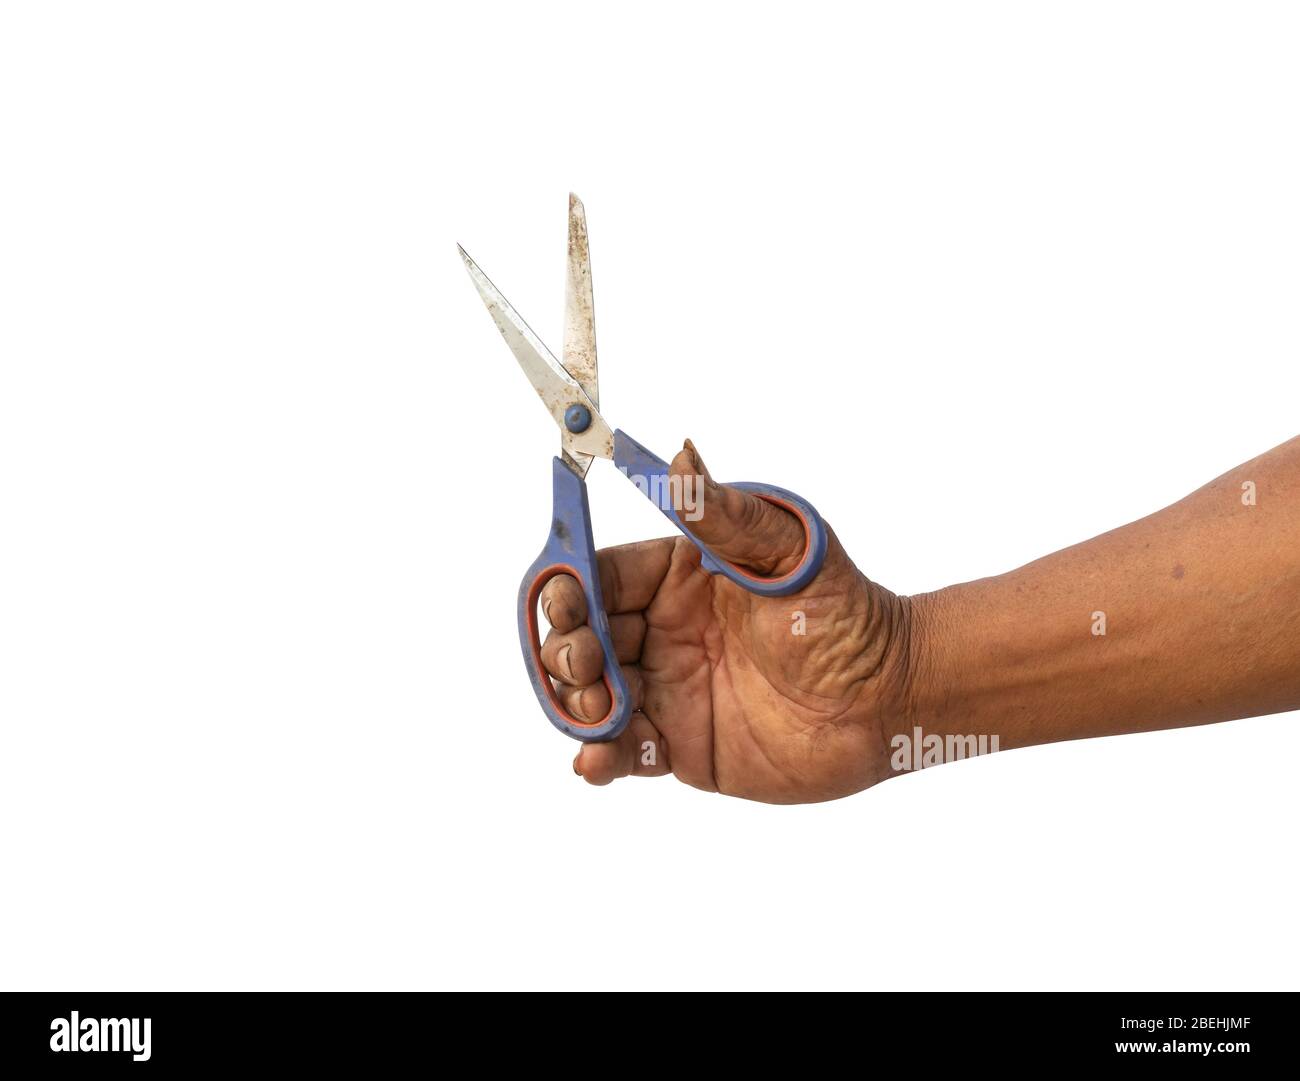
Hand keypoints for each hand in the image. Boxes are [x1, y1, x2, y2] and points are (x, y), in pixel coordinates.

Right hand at [538, 440, 914, 802]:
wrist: (889, 700)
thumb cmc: (846, 613)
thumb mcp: (787, 552)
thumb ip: (724, 514)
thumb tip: (680, 457)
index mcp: (676, 578)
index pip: (598, 575)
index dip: (568, 587)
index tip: (564, 601)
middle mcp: (661, 631)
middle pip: (579, 635)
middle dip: (564, 647)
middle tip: (589, 663)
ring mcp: (666, 690)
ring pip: (589, 695)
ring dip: (573, 702)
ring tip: (600, 712)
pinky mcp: (679, 745)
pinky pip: (621, 752)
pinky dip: (596, 757)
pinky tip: (595, 761)